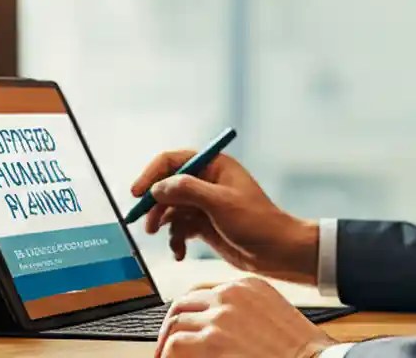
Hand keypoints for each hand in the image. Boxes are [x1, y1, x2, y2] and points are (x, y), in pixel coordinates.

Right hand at [131, 150, 318, 283]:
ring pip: (171, 209)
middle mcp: (207, 182)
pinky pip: (180, 228)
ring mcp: (205, 204)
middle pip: (168, 186)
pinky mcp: (205, 225)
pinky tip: (180, 253)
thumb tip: (157, 188)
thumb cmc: (256, 222)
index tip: (137, 194)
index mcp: (214, 166)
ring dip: (164, 225)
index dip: (152, 174)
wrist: (277, 251)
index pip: (173, 161)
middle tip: (147, 225)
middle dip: (156, 205)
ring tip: (168, 240)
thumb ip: (187, 191)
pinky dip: (176, 240)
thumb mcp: (220, 203)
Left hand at [155, 277, 337, 357]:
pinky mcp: (211, 341)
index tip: (182, 328)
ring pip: (175, 325)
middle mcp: (230, 295)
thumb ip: (244, 313)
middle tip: (166, 348)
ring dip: (168, 345)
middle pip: (182, 304)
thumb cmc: (301, 349)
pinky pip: (175, 346)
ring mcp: (219, 317)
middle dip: (171, 327)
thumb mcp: (273, 314)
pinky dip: (168, 357)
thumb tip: (218, 330)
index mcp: (247, 285)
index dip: (187, 313)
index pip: (202, 292)